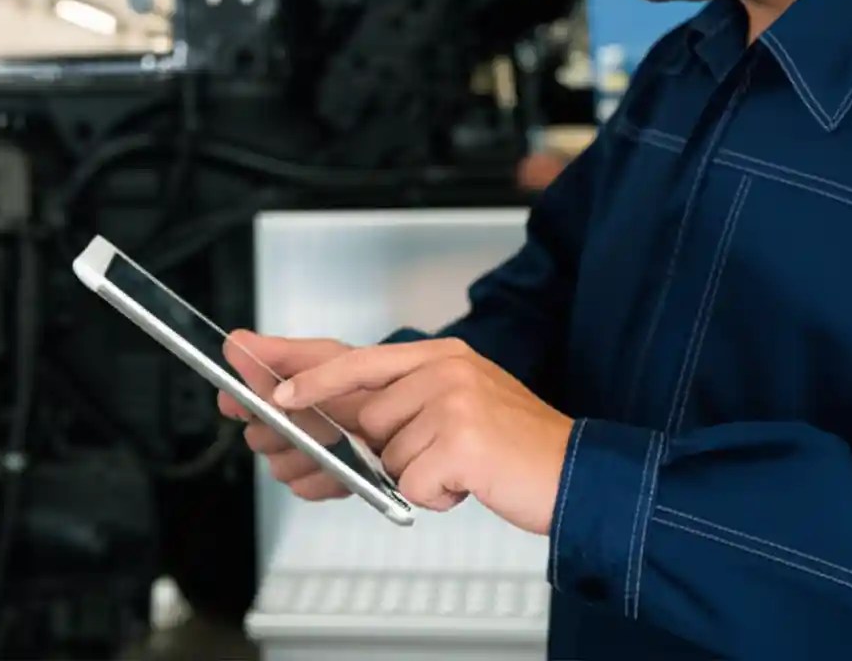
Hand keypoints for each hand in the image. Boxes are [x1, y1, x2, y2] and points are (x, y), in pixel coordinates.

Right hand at [218, 330, 365, 500]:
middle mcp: (285, 427)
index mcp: (279, 393)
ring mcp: (302, 457)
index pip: (240, 402)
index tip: (246, 402)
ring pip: (280, 466)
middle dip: (282, 428)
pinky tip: (341, 462)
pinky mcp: (322, 482)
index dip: (240, 401)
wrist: (409, 408)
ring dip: (306, 453)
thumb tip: (235, 342)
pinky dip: (323, 476)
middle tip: (310, 417)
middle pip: (258, 438)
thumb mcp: (327, 357)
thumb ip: (280, 353)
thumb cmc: (368, 377)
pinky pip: (303, 487)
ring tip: (334, 438)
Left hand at [272, 338, 573, 534]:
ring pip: (387, 457)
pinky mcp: (460, 441)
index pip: (358, 359)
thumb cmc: (513, 448)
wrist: (577, 473)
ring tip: (465, 468)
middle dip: (388, 452)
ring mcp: (453, 402)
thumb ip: (408, 403)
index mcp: (442, 356)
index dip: (312, 376)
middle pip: (367, 420)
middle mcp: (445, 369)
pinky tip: (471, 483)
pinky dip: (438, 497)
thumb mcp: (462, 405)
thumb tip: (350, 423)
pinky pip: (411, 484)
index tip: (274, 388)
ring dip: (419, 477)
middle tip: (440, 457)